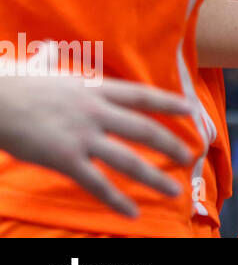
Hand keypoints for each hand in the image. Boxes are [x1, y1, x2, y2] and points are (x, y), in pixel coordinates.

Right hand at [0, 75, 194, 216]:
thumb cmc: (11, 82)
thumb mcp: (40, 68)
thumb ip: (51, 62)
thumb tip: (47, 50)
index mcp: (94, 89)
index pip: (142, 96)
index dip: (169, 103)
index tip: (192, 110)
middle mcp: (95, 112)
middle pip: (144, 129)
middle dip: (171, 144)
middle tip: (191, 155)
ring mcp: (82, 136)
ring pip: (128, 160)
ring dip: (154, 177)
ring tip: (174, 190)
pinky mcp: (65, 159)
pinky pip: (97, 184)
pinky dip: (116, 200)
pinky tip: (132, 213)